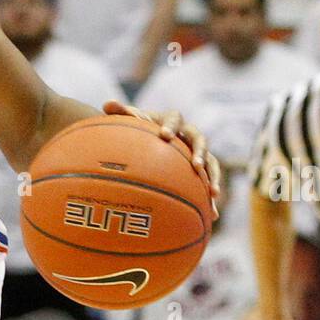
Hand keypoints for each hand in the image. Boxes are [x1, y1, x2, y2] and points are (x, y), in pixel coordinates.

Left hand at [102, 100, 220, 218]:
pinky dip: (209, 196)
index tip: (164, 135)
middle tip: (196, 165)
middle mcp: (188, 134)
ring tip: (213, 193)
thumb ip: (121, 111)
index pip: (174, 118)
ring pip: (211, 161)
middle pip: (200, 139)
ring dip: (213, 176)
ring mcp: (196, 151)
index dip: (171, 126)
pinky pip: (209, 180)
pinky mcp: (200, 167)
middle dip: (200, 152)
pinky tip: (212, 215)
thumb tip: (106, 103)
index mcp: (172, 120)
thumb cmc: (139, 128)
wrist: (151, 137)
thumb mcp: (130, 120)